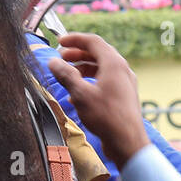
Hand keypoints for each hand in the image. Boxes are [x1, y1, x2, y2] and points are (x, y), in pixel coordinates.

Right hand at [46, 32, 149, 167]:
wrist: (127, 141)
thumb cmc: (106, 117)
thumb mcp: (80, 94)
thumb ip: (66, 75)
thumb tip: (53, 62)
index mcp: (114, 64)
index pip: (93, 42)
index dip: (75, 39)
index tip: (59, 41)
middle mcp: (122, 70)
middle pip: (98, 53)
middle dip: (77, 53)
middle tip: (61, 57)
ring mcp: (124, 82)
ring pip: (101, 67)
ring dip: (82, 67)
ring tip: (67, 74)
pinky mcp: (123, 94)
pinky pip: (105, 79)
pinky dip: (90, 79)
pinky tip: (77, 92)